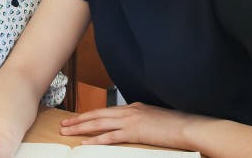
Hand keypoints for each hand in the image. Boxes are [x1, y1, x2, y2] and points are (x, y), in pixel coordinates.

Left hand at [60, 102, 196, 148]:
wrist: (187, 127)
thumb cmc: (175, 125)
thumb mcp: (155, 118)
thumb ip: (141, 119)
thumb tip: (134, 125)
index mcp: (133, 107)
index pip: (106, 111)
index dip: (90, 115)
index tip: (78, 119)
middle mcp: (129, 111)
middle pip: (97, 115)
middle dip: (79, 120)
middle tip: (64, 124)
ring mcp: (130, 120)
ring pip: (98, 124)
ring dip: (81, 128)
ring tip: (67, 131)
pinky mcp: (134, 132)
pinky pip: (109, 137)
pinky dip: (95, 140)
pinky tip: (84, 144)